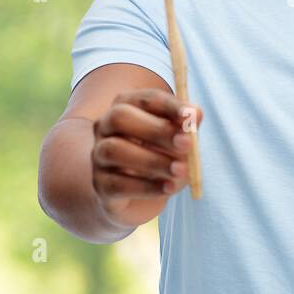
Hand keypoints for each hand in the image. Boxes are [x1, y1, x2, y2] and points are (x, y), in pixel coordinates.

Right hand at [91, 88, 202, 224]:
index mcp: (127, 106)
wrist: (139, 194)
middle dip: (155, 130)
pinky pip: (116, 183)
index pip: (145, 99)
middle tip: (186, 144)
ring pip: (113, 150)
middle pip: (120, 117)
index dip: (169, 106)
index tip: (192, 116)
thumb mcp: (179, 140)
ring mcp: (98, 155)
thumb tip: (195, 114)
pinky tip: (168, 188)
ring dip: (151, 160)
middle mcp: (105, 126)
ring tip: (179, 171)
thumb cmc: (162, 156)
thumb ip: (187, 128)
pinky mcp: (99, 185)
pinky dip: (146, 187)